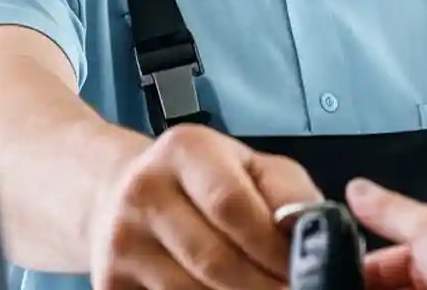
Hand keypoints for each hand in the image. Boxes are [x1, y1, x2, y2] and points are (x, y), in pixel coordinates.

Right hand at [90, 124, 323, 289]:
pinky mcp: (108, 283)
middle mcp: (144, 192)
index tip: (307, 269)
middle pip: (215, 260)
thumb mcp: (250, 165)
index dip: (274, 247)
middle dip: (266, 286)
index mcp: (185, 151)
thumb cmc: (202, 179)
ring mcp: (119, 242)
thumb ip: (289, 193)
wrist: (116, 192)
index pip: (232, 206)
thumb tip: (317, 233)